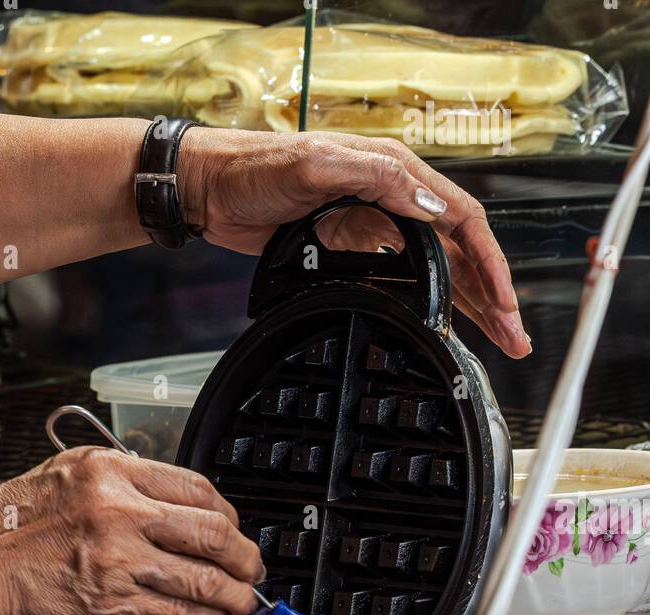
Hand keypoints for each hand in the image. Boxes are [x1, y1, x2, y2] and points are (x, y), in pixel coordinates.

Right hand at [0, 447, 264, 614]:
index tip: (231, 527)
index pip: (195, 486)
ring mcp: (118, 559)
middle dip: (244, 555)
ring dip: (234, 594)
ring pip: (202, 579)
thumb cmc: (7, 525)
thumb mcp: (66, 473)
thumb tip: (170, 504)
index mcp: (110, 471)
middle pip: (212, 531)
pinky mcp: (111, 602)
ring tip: (242, 601)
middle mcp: (119, 511)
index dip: (226, 512)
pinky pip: (176, 611)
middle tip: (250, 567)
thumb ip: (120, 482)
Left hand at [179, 127, 529, 358]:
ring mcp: (373, 224)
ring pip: (437, 268)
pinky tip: (441, 325)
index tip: (504, 302)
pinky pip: (404, 277)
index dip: (489, 264)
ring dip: (468, 303)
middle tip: (514, 337)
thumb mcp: (315, 167)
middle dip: (491, 295)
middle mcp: (392, 197)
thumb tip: (431, 204)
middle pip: (459, 251)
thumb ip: (373, 180)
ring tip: (496, 338)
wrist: (211, 187)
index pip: (461, 219)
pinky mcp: (351, 247)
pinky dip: (428, 301)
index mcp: (393, 172)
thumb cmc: (254, 170)